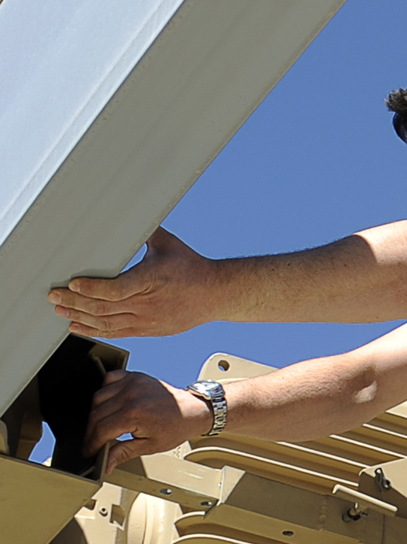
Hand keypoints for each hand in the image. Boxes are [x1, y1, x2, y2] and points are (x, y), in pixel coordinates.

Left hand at [49, 228, 218, 338]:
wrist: (215, 294)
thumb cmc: (192, 267)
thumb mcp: (167, 243)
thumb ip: (144, 230)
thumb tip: (129, 211)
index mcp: (150, 280)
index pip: (113, 289)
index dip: (89, 289)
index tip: (72, 283)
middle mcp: (146, 304)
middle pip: (103, 308)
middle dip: (74, 302)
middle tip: (54, 297)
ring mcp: (146, 320)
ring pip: (106, 323)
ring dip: (80, 318)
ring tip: (61, 310)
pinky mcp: (148, 330)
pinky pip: (116, 333)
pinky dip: (95, 331)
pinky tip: (79, 327)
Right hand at [85, 370, 212, 473]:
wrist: (192, 409)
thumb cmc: (176, 427)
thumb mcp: (150, 446)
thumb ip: (124, 453)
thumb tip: (106, 464)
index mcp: (134, 414)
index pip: (100, 430)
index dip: (91, 444)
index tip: (89, 451)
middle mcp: (131, 395)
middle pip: (95, 414)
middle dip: (91, 432)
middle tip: (93, 443)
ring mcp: (132, 382)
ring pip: (98, 397)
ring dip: (95, 413)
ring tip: (101, 426)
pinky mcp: (135, 376)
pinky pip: (109, 379)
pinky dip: (104, 390)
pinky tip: (108, 403)